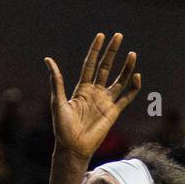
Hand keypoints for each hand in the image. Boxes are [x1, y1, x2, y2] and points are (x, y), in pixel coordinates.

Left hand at [45, 32, 141, 160]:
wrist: (72, 147)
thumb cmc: (62, 127)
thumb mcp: (58, 102)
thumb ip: (56, 81)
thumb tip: (48, 59)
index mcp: (81, 88)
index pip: (90, 64)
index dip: (95, 50)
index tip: (101, 36)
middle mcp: (95, 92)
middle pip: (106, 67)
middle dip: (112, 52)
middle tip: (118, 35)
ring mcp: (105, 101)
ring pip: (119, 80)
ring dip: (126, 67)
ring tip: (132, 53)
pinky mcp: (114, 112)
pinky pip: (126, 97)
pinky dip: (133, 87)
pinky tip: (136, 76)